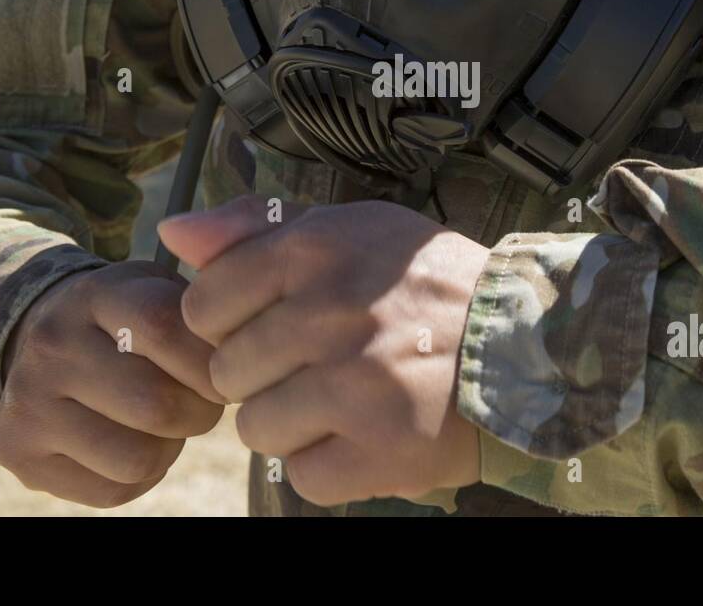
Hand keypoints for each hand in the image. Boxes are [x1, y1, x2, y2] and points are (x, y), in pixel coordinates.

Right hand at [0, 260, 225, 506]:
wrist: (41, 341)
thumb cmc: (127, 320)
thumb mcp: (159, 289)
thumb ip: (202, 308)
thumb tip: (239, 347)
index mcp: (94, 295)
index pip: (164, 326)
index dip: (211, 360)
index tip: (225, 368)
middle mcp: (52, 345)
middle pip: (156, 404)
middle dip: (201, 412)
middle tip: (201, 401)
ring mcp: (27, 402)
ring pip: (138, 458)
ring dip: (171, 448)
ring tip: (164, 422)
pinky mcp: (19, 453)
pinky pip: (112, 490)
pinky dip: (141, 476)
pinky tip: (132, 441)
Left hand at [159, 196, 487, 507]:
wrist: (528, 341)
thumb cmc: (429, 285)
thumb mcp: (353, 229)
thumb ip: (255, 228)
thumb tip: (173, 233)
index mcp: (315, 251)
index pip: (203, 303)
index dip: (230, 322)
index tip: (275, 323)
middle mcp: (330, 313)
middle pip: (227, 372)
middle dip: (265, 374)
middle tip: (323, 361)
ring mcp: (356, 385)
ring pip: (257, 428)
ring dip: (294, 422)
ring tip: (347, 398)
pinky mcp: (381, 450)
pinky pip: (303, 474)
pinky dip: (330, 463)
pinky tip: (367, 431)